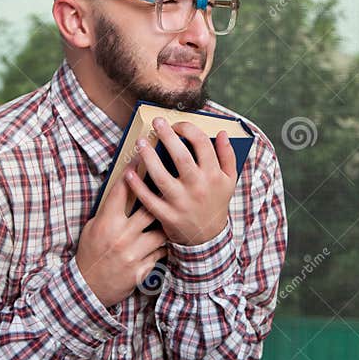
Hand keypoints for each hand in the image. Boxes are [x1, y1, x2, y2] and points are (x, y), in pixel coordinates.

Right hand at [75, 158, 167, 306]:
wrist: (88, 288)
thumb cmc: (90, 255)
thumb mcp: (92, 229)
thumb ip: (108, 212)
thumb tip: (123, 189)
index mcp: (106, 222)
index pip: (122, 189)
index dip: (133, 170)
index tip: (142, 156)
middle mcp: (121, 235)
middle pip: (150, 207)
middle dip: (162, 196)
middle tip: (173, 185)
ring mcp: (133, 253)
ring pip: (161, 231)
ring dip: (167, 225)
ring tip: (175, 217)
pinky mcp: (142, 268)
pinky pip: (162, 252)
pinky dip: (165, 246)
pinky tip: (167, 241)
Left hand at [124, 117, 237, 245]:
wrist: (208, 237)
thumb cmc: (216, 202)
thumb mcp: (229, 180)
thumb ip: (228, 156)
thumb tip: (223, 134)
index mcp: (214, 175)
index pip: (202, 144)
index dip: (188, 129)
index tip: (177, 124)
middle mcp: (198, 188)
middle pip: (181, 157)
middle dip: (167, 136)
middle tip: (156, 122)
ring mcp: (182, 202)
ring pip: (161, 176)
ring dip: (148, 157)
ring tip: (140, 143)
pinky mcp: (167, 216)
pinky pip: (149, 199)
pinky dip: (137, 186)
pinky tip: (129, 172)